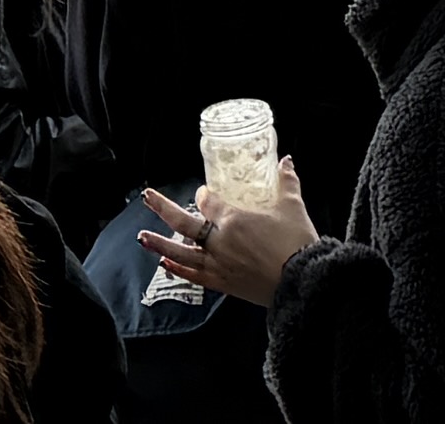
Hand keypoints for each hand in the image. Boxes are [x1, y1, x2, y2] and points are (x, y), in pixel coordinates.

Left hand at [144, 180, 314, 306]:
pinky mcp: (223, 284)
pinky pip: (193, 276)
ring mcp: (218, 264)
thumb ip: (287, 182)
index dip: (204, 195)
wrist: (302, 283)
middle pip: (184, 222)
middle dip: (163, 208)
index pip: (208, 201)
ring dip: (159, 243)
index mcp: (233, 219)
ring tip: (141, 237)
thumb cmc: (297, 243)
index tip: (205, 193)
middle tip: (147, 197)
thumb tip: (286, 161)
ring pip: (182, 252)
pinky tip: (165, 264)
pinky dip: (178, 270)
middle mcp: (219, 241)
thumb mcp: (292, 207)